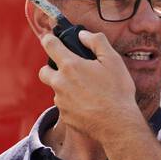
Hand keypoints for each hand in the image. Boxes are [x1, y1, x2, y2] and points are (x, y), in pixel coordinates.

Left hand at [37, 30, 144, 144]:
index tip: (51, 39)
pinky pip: (64, 106)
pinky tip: (88, 105)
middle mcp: (60, 83)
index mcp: (70, 65)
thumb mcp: (113, 60)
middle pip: (44, 71)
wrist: (117, 125)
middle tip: (69, 70)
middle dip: (52, 68)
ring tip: (87, 91)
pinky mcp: (65, 116)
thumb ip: (97, 41)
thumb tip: (83, 34)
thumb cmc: (117, 91)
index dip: (49, 39)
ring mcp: (61, 101)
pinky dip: (72, 103)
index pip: (49, 45)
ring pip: (56, 90)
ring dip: (65, 88)